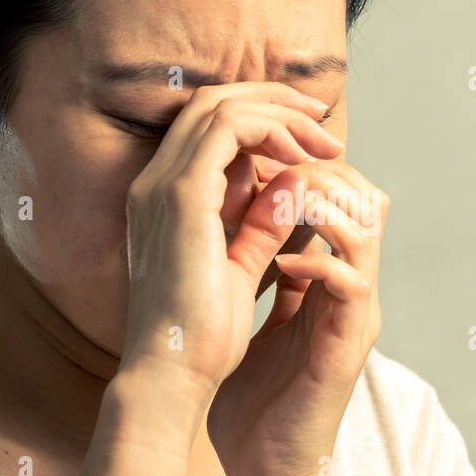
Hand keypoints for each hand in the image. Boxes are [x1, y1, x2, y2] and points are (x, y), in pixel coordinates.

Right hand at [116, 82, 344, 445]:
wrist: (175, 374)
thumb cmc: (203, 336)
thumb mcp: (239, 265)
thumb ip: (259, 222)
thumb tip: (291, 182)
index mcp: (161, 199)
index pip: (206, 127)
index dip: (260, 117)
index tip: (309, 139)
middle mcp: (153, 184)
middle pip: (210, 103)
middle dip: (273, 102)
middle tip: (322, 117)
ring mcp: (161, 186)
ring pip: (220, 106)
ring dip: (279, 113)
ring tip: (323, 139)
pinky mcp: (181, 196)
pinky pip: (230, 129)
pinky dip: (272, 131)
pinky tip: (304, 158)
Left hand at [205, 158, 388, 475]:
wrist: (263, 470)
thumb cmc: (249, 396)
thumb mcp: (247, 309)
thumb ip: (252, 257)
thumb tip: (234, 203)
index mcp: (326, 274)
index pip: (337, 193)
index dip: (301, 163)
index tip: (251, 160)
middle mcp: (348, 286)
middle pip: (363, 194)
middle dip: (315, 168)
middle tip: (267, 166)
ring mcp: (354, 313)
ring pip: (365, 226)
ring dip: (320, 203)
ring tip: (275, 200)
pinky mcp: (348, 344)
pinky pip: (351, 282)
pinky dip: (316, 259)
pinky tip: (280, 263)